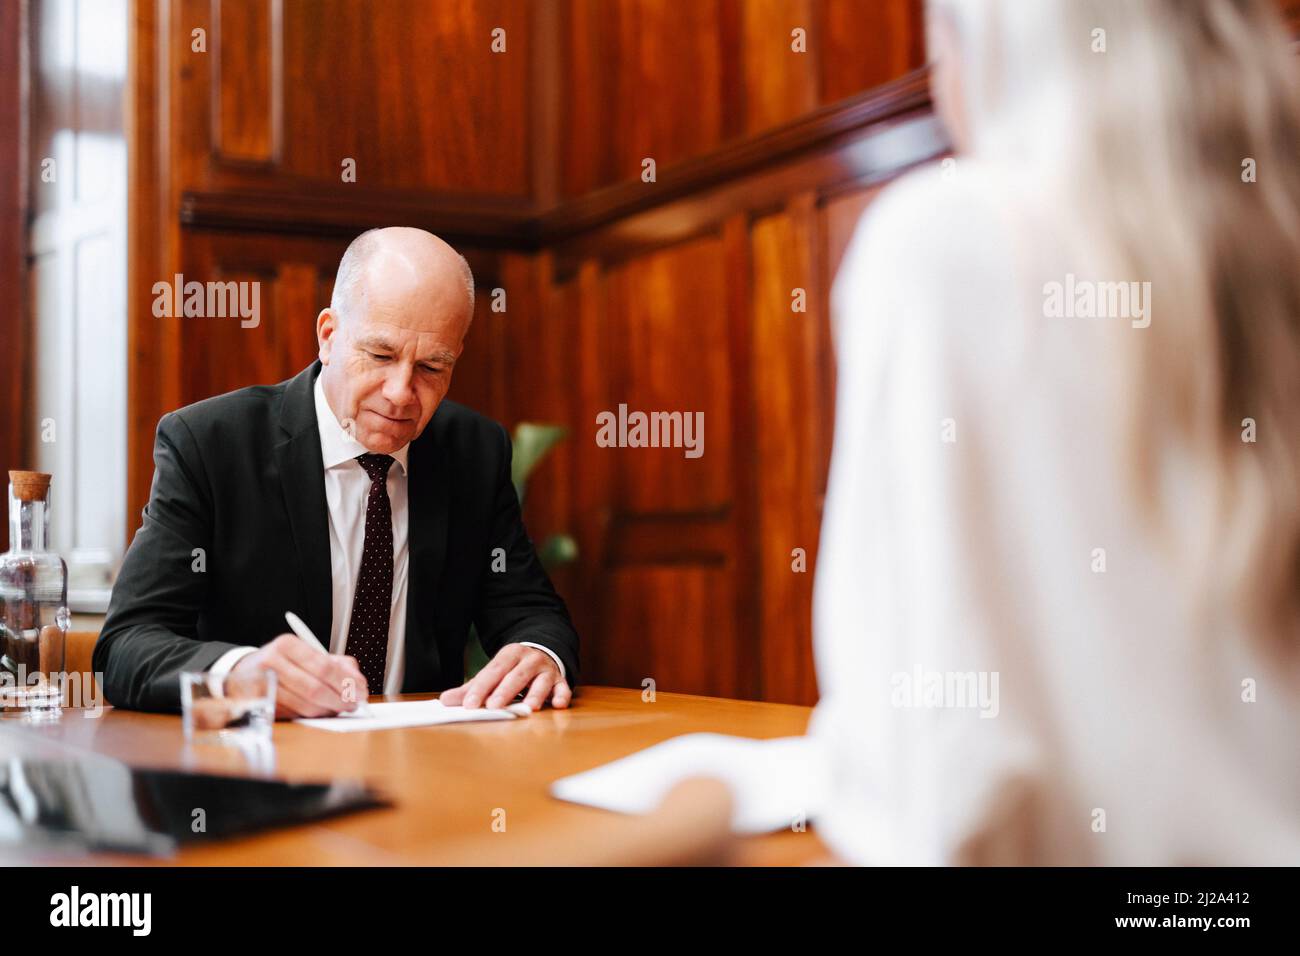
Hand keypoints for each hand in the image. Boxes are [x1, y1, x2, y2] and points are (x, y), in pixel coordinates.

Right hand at [232, 634, 369, 718]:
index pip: (324, 666)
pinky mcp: (260, 705)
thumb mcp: (311, 654)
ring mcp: (263, 685)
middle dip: (340, 700)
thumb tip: (359, 685)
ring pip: (305, 705)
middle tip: (353, 705)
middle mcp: (272, 662)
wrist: (246, 671)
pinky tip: (319, 710)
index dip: (346, 682)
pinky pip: (294, 715)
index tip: (361, 692)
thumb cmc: (286, 662)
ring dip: (327, 710)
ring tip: (338, 708)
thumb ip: (340, 665)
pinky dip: (312, 715)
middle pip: (315, 688)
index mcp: (287, 644)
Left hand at [440, 644, 570, 711]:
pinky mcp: (560, 680)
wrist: (543, 652)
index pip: (493, 671)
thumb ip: (471, 688)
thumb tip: (444, 701)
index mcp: (509, 655)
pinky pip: (563, 687)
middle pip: (516, 675)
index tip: (469, 704)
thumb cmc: (513, 669)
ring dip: (535, 694)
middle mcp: (529, 660)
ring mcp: (546, 669)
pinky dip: (562, 695)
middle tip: (493, 706)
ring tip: (528, 708)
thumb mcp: (493, 674)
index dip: (481, 688)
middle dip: (505, 691)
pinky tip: (559, 704)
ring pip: (541, 681)